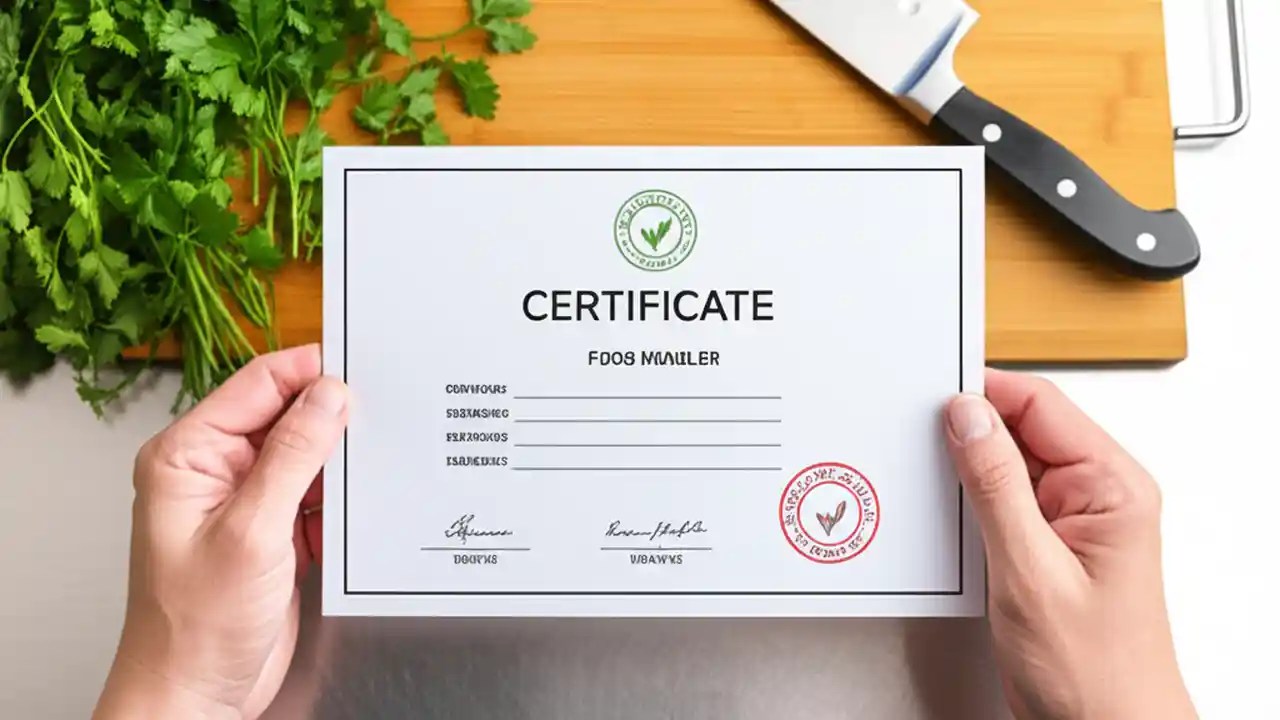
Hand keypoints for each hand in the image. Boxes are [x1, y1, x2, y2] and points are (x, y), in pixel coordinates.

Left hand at [93, 345, 347, 719]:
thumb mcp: (251, 532)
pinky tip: (358, 511)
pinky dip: (339, 502)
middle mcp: (214, 470)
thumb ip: (292, 457)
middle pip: (285, 416)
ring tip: (375, 470)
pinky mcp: (271, 531)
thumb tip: (328, 396)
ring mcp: (244, 501)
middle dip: (332, 419)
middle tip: (381, 418)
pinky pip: (315, 496)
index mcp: (188, 455)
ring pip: (307, 456)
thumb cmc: (195, 628)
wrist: (196, 695)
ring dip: (340, 465)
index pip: (257, 385)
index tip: (361, 366)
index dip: (310, 372)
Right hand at [944, 369, 1194, 719]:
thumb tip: (966, 416)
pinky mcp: (1047, 546)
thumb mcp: (1030, 571)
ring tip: (930, 492)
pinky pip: (1002, 503)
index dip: (983, 393)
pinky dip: (968, 507)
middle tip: (916, 443)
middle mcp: (1097, 496)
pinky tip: (946, 522)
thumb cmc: (1095, 672)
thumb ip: (996, 485)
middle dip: (967, 435)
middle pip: (1021, 430)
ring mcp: (1071, 521)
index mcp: (1112, 486)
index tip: (930, 397)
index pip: (1041, 405)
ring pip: (1005, 466)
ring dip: (964, 475)